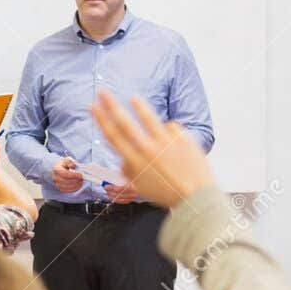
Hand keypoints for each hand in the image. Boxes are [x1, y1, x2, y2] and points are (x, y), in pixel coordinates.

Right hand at [51, 157, 83, 193]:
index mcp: (56, 169)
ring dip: (76, 185)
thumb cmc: (65, 164)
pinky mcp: (60, 188)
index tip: (80, 175)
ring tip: (81, 181)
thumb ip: (70, 162)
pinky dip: (74, 189)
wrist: (60, 169)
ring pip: (67, 187)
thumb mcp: (67, 160)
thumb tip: (73, 165)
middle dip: (75, 180)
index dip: (73, 175)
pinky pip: (68, 191)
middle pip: (66, 181)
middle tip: (82, 178)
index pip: (64, 174)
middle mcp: (55, 177)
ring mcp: (57, 184)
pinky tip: (78, 185)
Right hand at [91, 92, 215, 207]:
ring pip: (149, 118)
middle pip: (125, 123)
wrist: (196, 197)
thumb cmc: (169, 194)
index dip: (102, 119)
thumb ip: (131, 171)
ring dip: (139, 106)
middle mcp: (148, 149)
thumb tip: (123, 161)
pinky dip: (169, 133)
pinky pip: (171, 129)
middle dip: (111, 105)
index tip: (94, 107)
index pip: (113, 136)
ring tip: (133, 98)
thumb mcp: (142, 187)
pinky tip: (173, 145)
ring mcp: (166, 142)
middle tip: (102, 92)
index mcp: (136, 162)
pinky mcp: (182, 138)